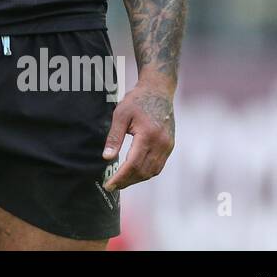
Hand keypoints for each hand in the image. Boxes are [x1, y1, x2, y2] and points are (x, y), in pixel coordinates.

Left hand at [102, 77, 175, 191]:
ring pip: (152, 171)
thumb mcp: (120, 114)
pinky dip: (146, 172)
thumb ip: (114, 137)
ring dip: (136, 179)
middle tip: (112, 186)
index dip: (120, 178)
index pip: (133, 164)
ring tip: (121, 181)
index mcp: (148, 135)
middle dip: (127, 181)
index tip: (109, 185)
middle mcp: (161, 144)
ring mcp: (167, 146)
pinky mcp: (169, 146)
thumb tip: (107, 158)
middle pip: (143, 171)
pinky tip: (134, 173)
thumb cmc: (137, 101)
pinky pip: (158, 166)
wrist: (158, 91)